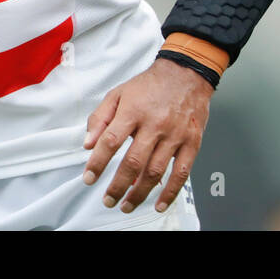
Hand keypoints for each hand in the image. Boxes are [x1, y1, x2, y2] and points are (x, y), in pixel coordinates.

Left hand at [82, 58, 212, 213]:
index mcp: (133, 110)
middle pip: (133, 162)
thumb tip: (88, 144)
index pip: (110, 141)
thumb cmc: (150, 85)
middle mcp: (154, 124)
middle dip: (117, 186)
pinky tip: (159, 203)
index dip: (97, 163)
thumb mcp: (118, 93)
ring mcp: (174, 135)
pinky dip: (170, 192)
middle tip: (108, 200)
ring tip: (127, 204)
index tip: (89, 178)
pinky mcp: (191, 142)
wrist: (186, 73)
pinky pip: (181, 172)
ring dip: (139, 193)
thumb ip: (100, 118)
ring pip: (155, 171)